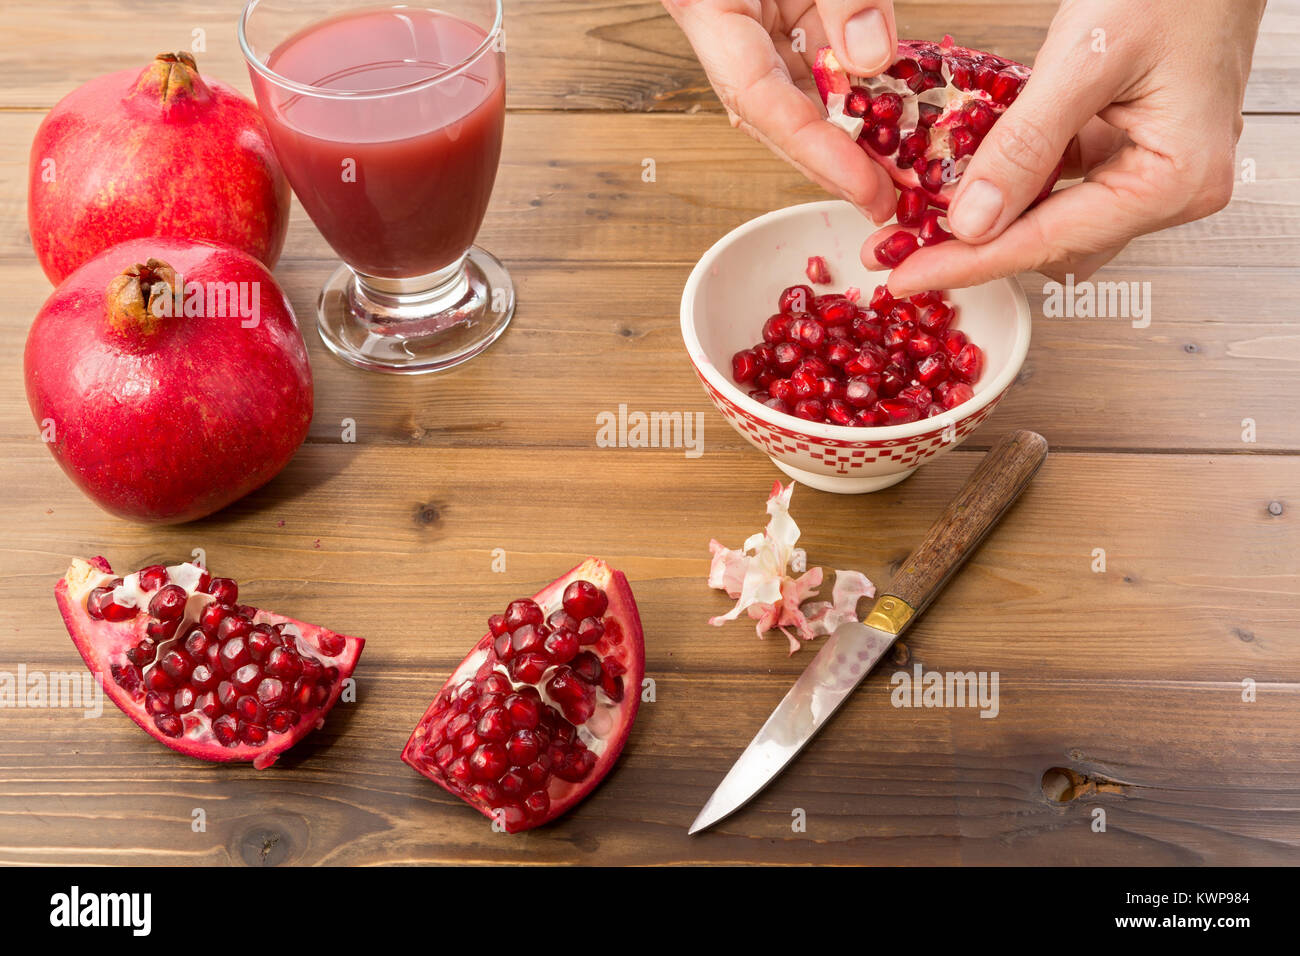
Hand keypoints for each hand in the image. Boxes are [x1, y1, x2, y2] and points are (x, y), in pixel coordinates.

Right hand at [662, 0, 900, 223]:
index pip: (758, 99)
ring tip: (898, 168)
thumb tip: (873, 60)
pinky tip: (893, 117)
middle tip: (885, 201)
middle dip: (833, 165)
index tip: (863, 188)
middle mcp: (727, 32)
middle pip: (777, 118)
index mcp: (707, 7)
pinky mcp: (783, 16)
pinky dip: (858, 91)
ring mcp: (754, 28)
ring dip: (850, 135)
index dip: (814, 151)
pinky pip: (820, 63)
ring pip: (800, 98)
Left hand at [870, 0, 1266, 294]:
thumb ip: (1025, 143)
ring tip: (923, 218)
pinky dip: (1015, 181)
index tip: (906, 277)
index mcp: (1175, 179)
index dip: (971, 262)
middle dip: (975, 246)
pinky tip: (969, 174)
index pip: (1051, 241)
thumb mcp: (1087, 58)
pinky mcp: (1133, 147)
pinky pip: (1063, 182)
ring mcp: (1154, 171)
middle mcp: (1172, 189)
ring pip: (1054, 219)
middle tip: (901, 248)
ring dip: (992, 217)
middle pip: (1053, 242)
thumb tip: (970, 220)